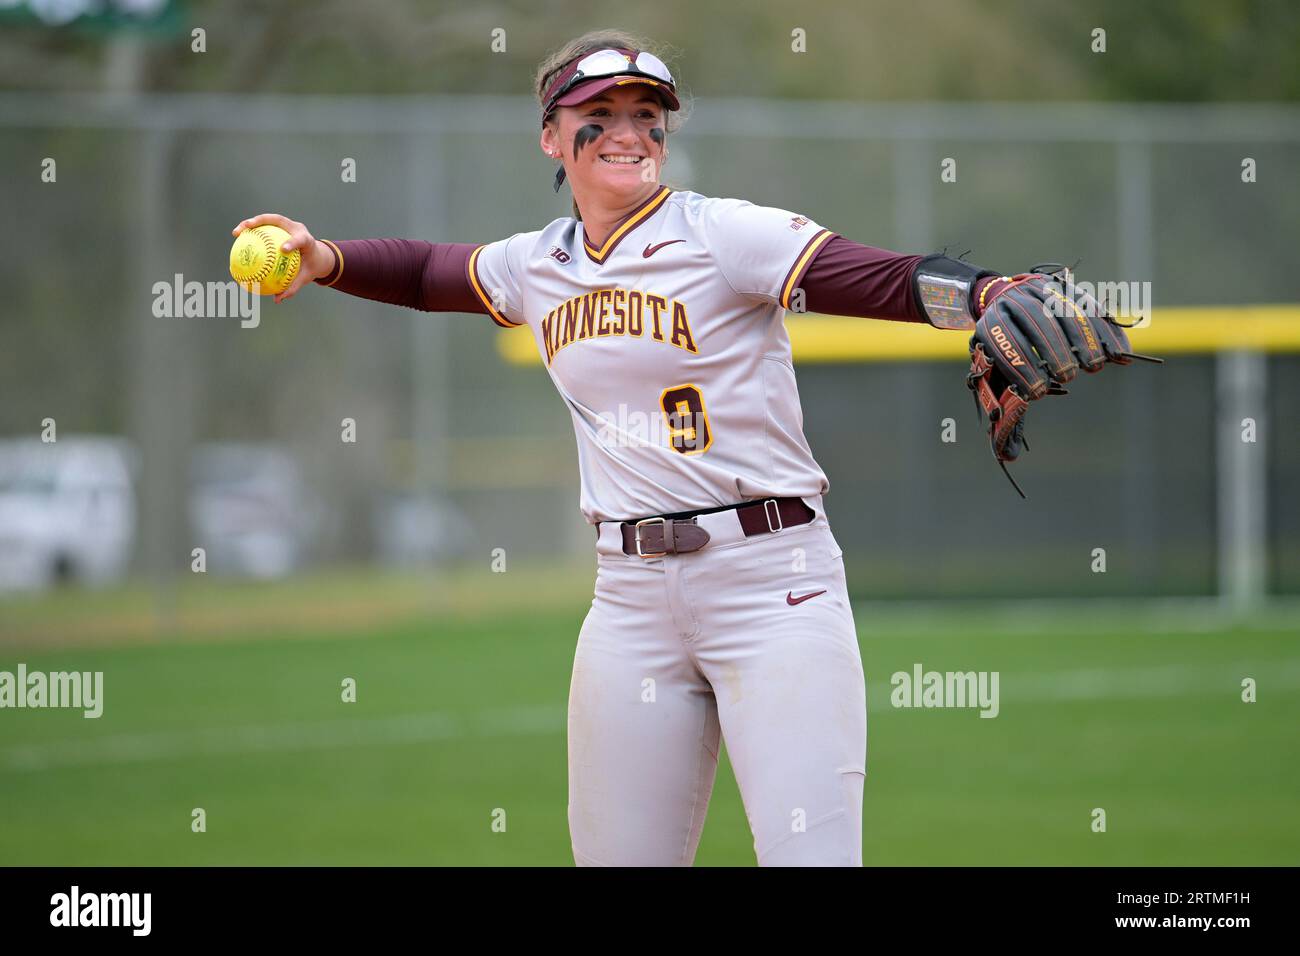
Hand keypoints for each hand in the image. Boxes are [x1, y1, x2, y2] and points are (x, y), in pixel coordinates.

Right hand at [231, 213, 335, 302]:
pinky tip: (238, 238)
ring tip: (236, 232)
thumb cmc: (309, 267)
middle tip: (246, 228)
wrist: (316, 255)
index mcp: (307, 240)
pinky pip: (263, 226)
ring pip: (268, 219)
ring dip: (250, 222)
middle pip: (278, 219)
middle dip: (261, 221)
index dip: (292, 242)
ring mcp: (288, 224)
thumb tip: (278, 299)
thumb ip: (293, 287)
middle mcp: (297, 228)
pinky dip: (251, 231)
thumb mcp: (305, 277)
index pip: (300, 239)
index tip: (283, 249)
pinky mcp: (280, 225)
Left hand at [966, 266, 1161, 497]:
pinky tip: (1121, 352)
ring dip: (1086, 338)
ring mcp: (1041, 290)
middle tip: (1068, 376)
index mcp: (990, 324)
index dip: (1022, 367)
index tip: (1037, 392)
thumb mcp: (993, 375)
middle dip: (1056, 350)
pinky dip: (1108, 329)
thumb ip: (1003, 409)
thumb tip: (1009, 457)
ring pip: (1067, 310)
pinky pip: (1091, 305)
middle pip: (1039, 322)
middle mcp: (1014, 301)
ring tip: (1095, 365)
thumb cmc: (1001, 352)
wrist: (1000, 301)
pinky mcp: (1065, 287)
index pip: (1006, 343)